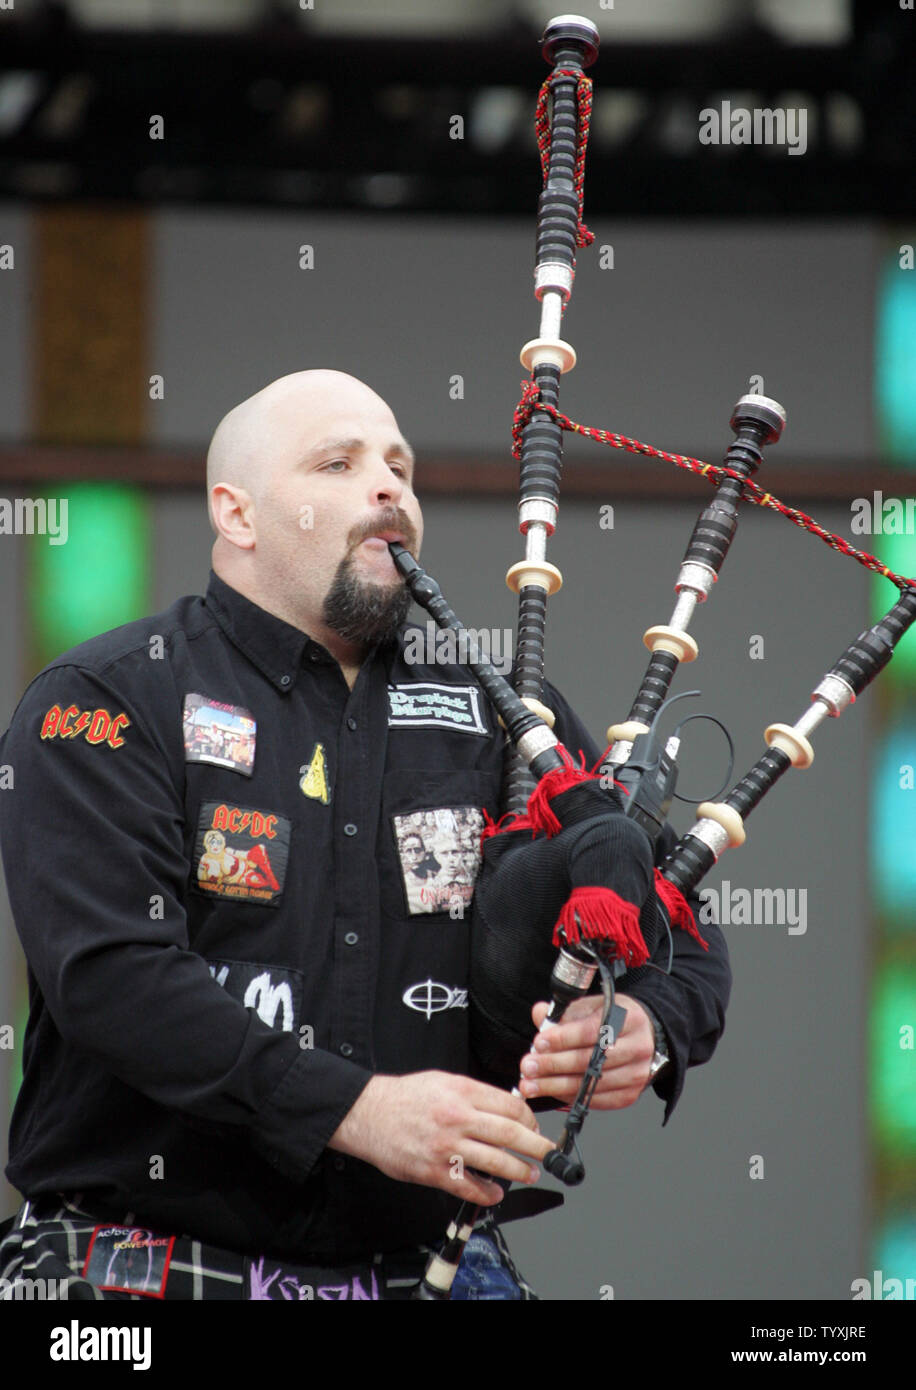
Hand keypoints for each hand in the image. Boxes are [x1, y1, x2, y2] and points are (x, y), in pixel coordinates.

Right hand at [328, 1070, 554, 1204]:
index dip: (529, 1118)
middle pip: (509, 1133)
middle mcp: (457, 1118)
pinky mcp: (434, 1171)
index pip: (509, 1106)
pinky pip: (468, 1186)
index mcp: (462, 1092)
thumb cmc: (405, 1097)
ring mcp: (446, 1146)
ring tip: (530, 1173)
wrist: (368, 1114)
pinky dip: (487, 1192)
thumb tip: (504, 1107)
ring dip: (518, 1170)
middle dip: (536, 1146)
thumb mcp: (443, 1081)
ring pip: (495, 1162)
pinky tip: (496, 1193)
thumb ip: (474, 1094)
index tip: (534, 1125)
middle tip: (549, 1152)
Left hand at [516, 993, 655, 1110]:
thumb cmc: (612, 1020)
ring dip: (555, 1086)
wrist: (642, 1036)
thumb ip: (563, 1013)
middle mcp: (637, 1047)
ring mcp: (636, 1074)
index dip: (563, 1039)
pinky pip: (596, 1101)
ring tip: (531, 1085)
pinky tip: (550, 1092)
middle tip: (528, 1067)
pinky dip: (570, 1098)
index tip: (539, 1043)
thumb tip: (539, 1013)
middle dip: (554, 1065)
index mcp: (628, 1018)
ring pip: (591, 1084)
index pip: (592, 1031)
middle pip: (591, 1061)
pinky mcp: (629, 1095)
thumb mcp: (590, 1007)